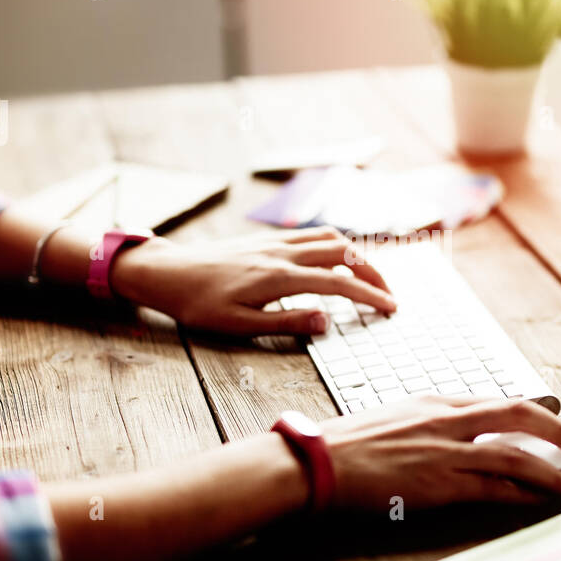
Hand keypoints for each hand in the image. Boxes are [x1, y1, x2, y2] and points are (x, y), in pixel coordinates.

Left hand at [111, 227, 395, 335]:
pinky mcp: (267, 240)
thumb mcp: (239, 325)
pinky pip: (312, 235)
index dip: (370, 297)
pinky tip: (338, 259)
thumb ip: (286, 322)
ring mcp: (276, 243)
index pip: (338, 285)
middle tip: (389, 295)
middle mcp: (282, 254)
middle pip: (344, 253)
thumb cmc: (199, 304)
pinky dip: (336, 245)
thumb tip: (326, 321)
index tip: (391, 309)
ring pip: (331, 238)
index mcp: (278, 278)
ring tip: (370, 278)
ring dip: (358, 255)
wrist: (168, 272)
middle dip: (373, 273)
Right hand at [320, 396, 560, 510]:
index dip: (527, 413)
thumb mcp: (388, 419)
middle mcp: (446, 420)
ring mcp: (446, 450)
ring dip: (550, 471)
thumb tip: (439, 438)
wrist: (317, 462)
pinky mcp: (441, 482)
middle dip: (554, 429)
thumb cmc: (342, 445)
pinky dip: (523, 493)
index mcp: (432, 402)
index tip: (546, 423)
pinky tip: (539, 499)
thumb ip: (420, 424)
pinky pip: (495, 487)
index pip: (492, 402)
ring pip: (516, 455)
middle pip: (517, 415)